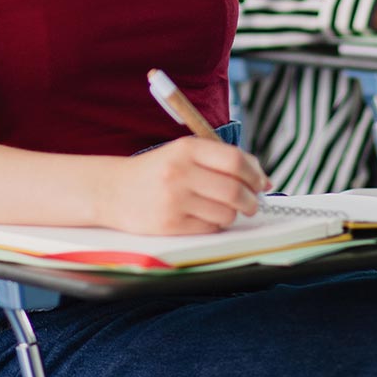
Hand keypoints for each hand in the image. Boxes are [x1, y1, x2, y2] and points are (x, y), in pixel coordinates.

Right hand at [100, 138, 269, 235]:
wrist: (113, 190)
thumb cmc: (157, 171)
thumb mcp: (183, 153)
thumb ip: (220, 160)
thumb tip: (263, 180)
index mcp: (186, 149)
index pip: (235, 160)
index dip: (255, 173)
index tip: (262, 182)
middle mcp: (179, 172)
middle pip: (234, 190)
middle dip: (251, 200)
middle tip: (253, 203)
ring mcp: (174, 200)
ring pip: (226, 213)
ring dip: (232, 214)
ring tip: (223, 209)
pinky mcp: (170, 225)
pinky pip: (210, 228)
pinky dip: (215, 225)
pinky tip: (205, 217)